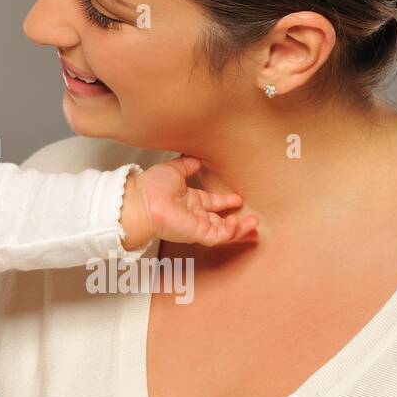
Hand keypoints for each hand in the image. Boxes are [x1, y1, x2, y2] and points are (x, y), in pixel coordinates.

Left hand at [120, 157, 259, 248]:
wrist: (141, 199)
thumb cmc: (151, 186)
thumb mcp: (174, 170)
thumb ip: (187, 166)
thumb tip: (196, 159)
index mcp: (189, 201)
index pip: (211, 203)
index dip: (225, 202)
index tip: (238, 198)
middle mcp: (193, 215)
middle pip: (220, 222)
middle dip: (238, 222)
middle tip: (254, 220)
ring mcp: (195, 226)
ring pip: (222, 232)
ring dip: (239, 229)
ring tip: (254, 223)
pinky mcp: (195, 233)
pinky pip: (216, 236)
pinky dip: (229, 231)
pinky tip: (236, 221)